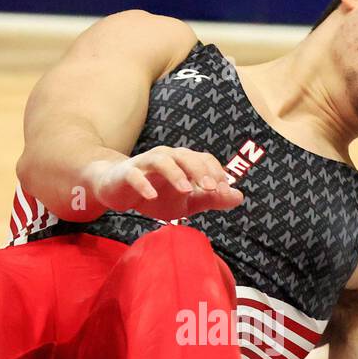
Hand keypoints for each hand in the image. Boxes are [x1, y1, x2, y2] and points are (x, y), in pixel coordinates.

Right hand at [85, 146, 242, 223]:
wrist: (118, 191)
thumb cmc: (156, 194)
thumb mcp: (187, 202)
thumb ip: (211, 199)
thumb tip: (239, 197)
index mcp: (182, 162)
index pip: (203, 159)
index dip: (215, 172)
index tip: (224, 190)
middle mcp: (166, 157)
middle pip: (185, 156)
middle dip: (200, 170)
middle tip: (211, 188)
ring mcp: (145, 163)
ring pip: (162, 161)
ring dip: (175, 174)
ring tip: (186, 190)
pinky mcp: (126, 173)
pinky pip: (135, 175)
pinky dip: (144, 184)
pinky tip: (152, 196)